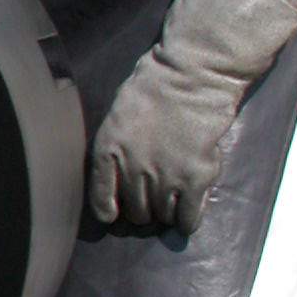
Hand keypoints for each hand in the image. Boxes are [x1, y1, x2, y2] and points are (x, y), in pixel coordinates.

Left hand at [87, 0, 296, 236]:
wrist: (192, 75)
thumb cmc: (154, 86)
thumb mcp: (118, 115)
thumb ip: (116, 145)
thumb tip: (120, 173)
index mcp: (108, 150)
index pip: (100, 197)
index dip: (106, 210)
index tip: (112, 215)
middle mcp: (132, 168)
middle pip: (136, 211)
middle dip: (143, 210)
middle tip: (152, 200)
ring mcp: (165, 176)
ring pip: (161, 215)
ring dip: (166, 213)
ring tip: (172, 201)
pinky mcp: (195, 178)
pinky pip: (188, 216)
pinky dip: (187, 221)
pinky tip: (188, 216)